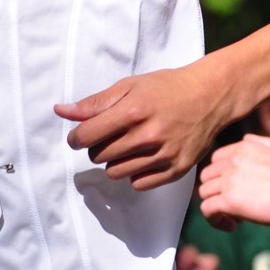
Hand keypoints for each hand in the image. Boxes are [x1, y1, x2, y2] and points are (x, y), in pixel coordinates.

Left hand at [54, 65, 229, 188]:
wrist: (209, 96)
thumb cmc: (166, 88)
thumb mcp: (129, 86)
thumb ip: (94, 103)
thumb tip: (60, 111)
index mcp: (133, 111)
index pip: (86, 137)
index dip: (76, 138)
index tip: (79, 136)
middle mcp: (148, 136)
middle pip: (99, 156)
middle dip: (97, 147)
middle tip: (110, 135)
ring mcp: (164, 155)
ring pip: (116, 173)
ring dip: (115, 161)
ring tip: (128, 145)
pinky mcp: (176, 170)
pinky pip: (139, 184)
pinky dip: (135, 173)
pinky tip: (143, 156)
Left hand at [198, 133, 269, 229]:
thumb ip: (261, 143)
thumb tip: (246, 140)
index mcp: (244, 146)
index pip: (216, 160)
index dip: (223, 178)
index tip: (237, 191)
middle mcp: (233, 160)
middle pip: (206, 177)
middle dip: (217, 192)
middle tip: (237, 206)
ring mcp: (230, 179)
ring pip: (203, 193)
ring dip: (216, 206)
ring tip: (236, 217)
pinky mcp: (230, 200)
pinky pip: (207, 210)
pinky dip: (215, 220)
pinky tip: (233, 226)